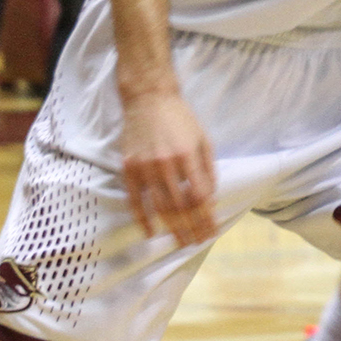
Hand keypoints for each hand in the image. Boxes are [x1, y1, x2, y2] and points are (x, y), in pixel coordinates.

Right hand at [119, 89, 217, 246]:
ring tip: (182, 242)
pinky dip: (142, 219)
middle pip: (181, 206)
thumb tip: (211, 200)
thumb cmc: (180, 118)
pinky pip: (135, 200)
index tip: (211, 231)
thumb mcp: (203, 139)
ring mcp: (145, 167)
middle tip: (198, 242)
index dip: (207, 217)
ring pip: (160, 207)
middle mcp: (165, 164)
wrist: (148, 98)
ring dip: (172, 228)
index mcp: (187, 155)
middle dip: (192, 228)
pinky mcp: (129, 168)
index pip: (199, 196)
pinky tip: (151, 232)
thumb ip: (208, 170)